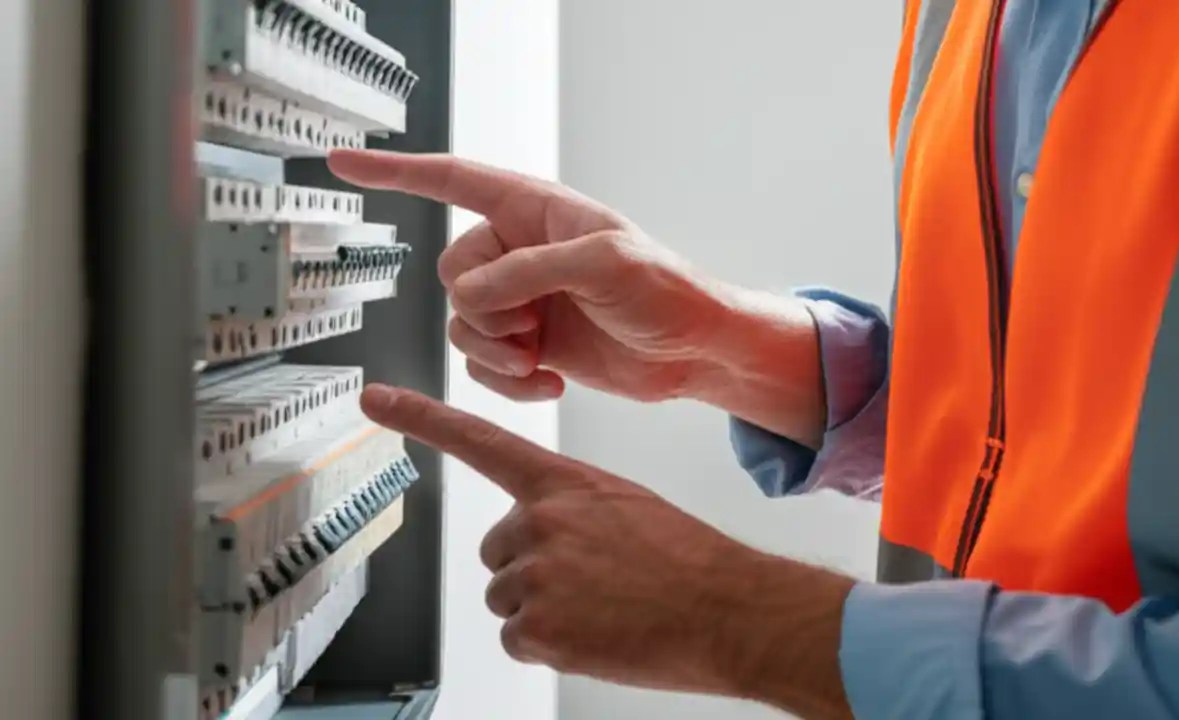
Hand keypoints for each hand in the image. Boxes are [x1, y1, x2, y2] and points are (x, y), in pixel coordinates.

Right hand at [329, 149, 733, 402]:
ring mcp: (522, 300)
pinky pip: (481, 364)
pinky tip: (550, 383)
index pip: (451, 180)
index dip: (395, 172)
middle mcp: (519, 251)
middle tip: (533, 323)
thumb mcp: (603, 262)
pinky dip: (506, 382)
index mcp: (534, 210)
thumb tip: (471, 295)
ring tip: (541, 356)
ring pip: (460, 324)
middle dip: (483, 310)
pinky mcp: (527, 344)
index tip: (342, 161)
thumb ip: (529, 270)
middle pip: (452, 273)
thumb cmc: (665, 289)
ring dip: (493, 350)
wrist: (692, 351)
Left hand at [360, 383, 853, 718]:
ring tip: (602, 608)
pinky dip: (552, 645)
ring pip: (507, 597)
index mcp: (563, 483)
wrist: (730, 609)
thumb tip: (545, 540)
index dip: (421, 418)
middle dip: (532, 570)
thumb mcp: (626, 506)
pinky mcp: (536, 628)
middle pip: (497, 551)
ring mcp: (534, 574)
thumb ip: (573, 510)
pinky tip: (598, 634)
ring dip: (544, 610)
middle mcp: (539, 521)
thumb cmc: (688, 559)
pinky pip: (518, 639)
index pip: (479, 441)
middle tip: (591, 582)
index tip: (376, 398)